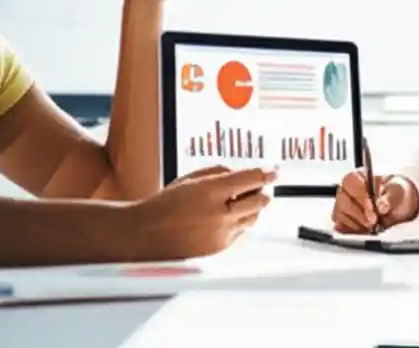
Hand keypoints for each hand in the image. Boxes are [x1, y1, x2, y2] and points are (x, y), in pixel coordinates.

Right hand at [125, 165, 275, 259]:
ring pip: (253, 217)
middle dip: (262, 191)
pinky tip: (224, 217)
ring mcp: (221, 233)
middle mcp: (220, 214)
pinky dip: (238, 222)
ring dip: (252, 207)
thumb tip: (243, 174)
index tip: (273, 171)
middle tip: (259, 185)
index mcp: (211, 191)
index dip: (266, 173)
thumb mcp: (191, 179)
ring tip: (237, 201)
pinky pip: (240, 231)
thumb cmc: (165, 205)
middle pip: (259, 200)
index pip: (252, 179)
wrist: (146, 235)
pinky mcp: (220, 248)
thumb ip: (220, 173)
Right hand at [331, 170, 418, 232]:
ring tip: (373, 226)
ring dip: (357, 224)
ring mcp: (343, 207)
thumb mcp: (398, 191)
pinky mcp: (343, 223)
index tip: (372, 208)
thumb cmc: (396, 193)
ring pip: (340, 216)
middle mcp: (347, 191)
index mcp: (358, 177)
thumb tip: (382, 206)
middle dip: (359, 214)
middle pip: (342, 201)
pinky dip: (354, 232)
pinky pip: (341, 229)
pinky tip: (366, 230)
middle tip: (374, 221)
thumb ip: (390, 198)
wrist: (401, 207)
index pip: (350, 182)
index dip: (360, 196)